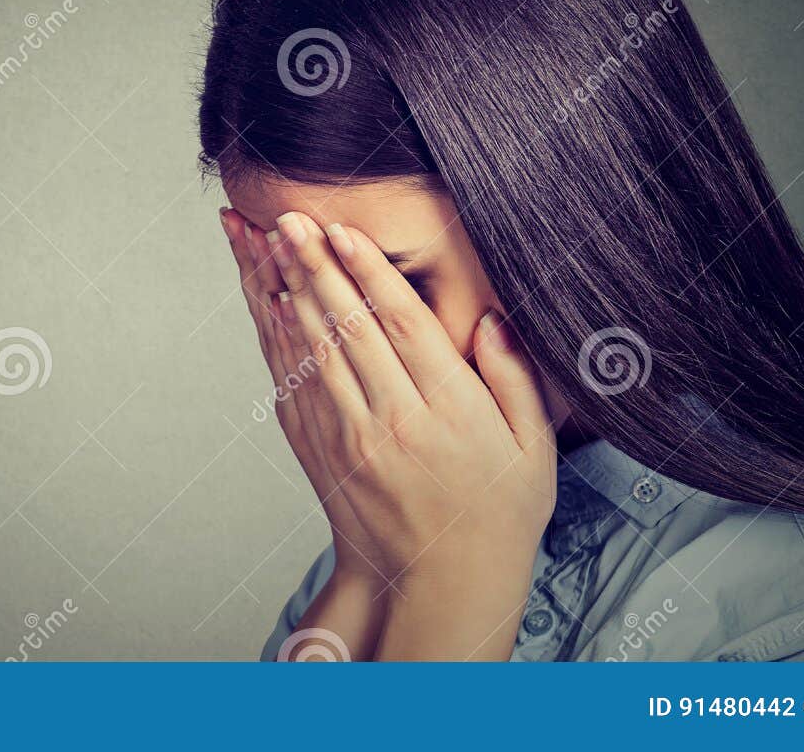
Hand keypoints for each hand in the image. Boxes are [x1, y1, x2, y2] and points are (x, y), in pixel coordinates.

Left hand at [263, 210, 555, 659]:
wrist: (446, 586)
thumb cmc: (499, 514)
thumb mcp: (534, 448)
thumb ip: (515, 379)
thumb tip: (491, 320)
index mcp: (448, 412)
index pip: (401, 326)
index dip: (369, 274)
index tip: (344, 230)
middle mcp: (393, 421)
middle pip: (347, 329)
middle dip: (315, 267)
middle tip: (290, 217)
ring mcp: (351, 439)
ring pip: (314, 352)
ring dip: (289, 293)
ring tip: (269, 244)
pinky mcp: (323, 453)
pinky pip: (296, 387)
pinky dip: (280, 341)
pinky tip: (270, 305)